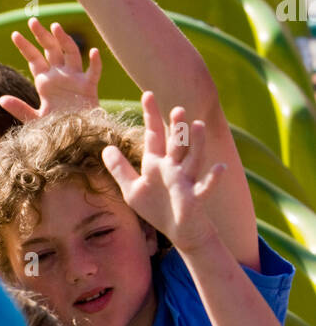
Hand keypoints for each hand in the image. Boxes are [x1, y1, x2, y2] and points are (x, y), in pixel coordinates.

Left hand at [1, 20, 101, 121]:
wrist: (76, 138)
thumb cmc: (56, 127)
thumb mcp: (35, 119)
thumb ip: (19, 108)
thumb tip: (0, 99)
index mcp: (45, 81)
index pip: (34, 59)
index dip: (25, 47)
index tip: (15, 34)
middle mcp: (60, 76)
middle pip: (51, 50)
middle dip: (42, 36)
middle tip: (32, 21)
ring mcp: (75, 79)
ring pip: (71, 54)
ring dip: (65, 40)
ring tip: (56, 27)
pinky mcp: (89, 87)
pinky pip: (93, 72)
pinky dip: (95, 62)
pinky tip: (93, 52)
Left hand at [101, 93, 224, 253]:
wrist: (180, 231)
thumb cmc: (157, 209)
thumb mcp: (132, 189)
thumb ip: (120, 169)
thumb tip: (106, 148)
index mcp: (157, 163)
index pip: (154, 135)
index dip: (151, 116)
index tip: (148, 94)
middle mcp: (174, 168)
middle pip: (175, 143)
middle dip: (176, 127)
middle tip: (176, 108)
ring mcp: (186, 182)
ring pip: (192, 159)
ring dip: (195, 144)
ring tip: (197, 126)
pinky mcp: (194, 199)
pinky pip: (205, 188)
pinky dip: (212, 179)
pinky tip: (220, 167)